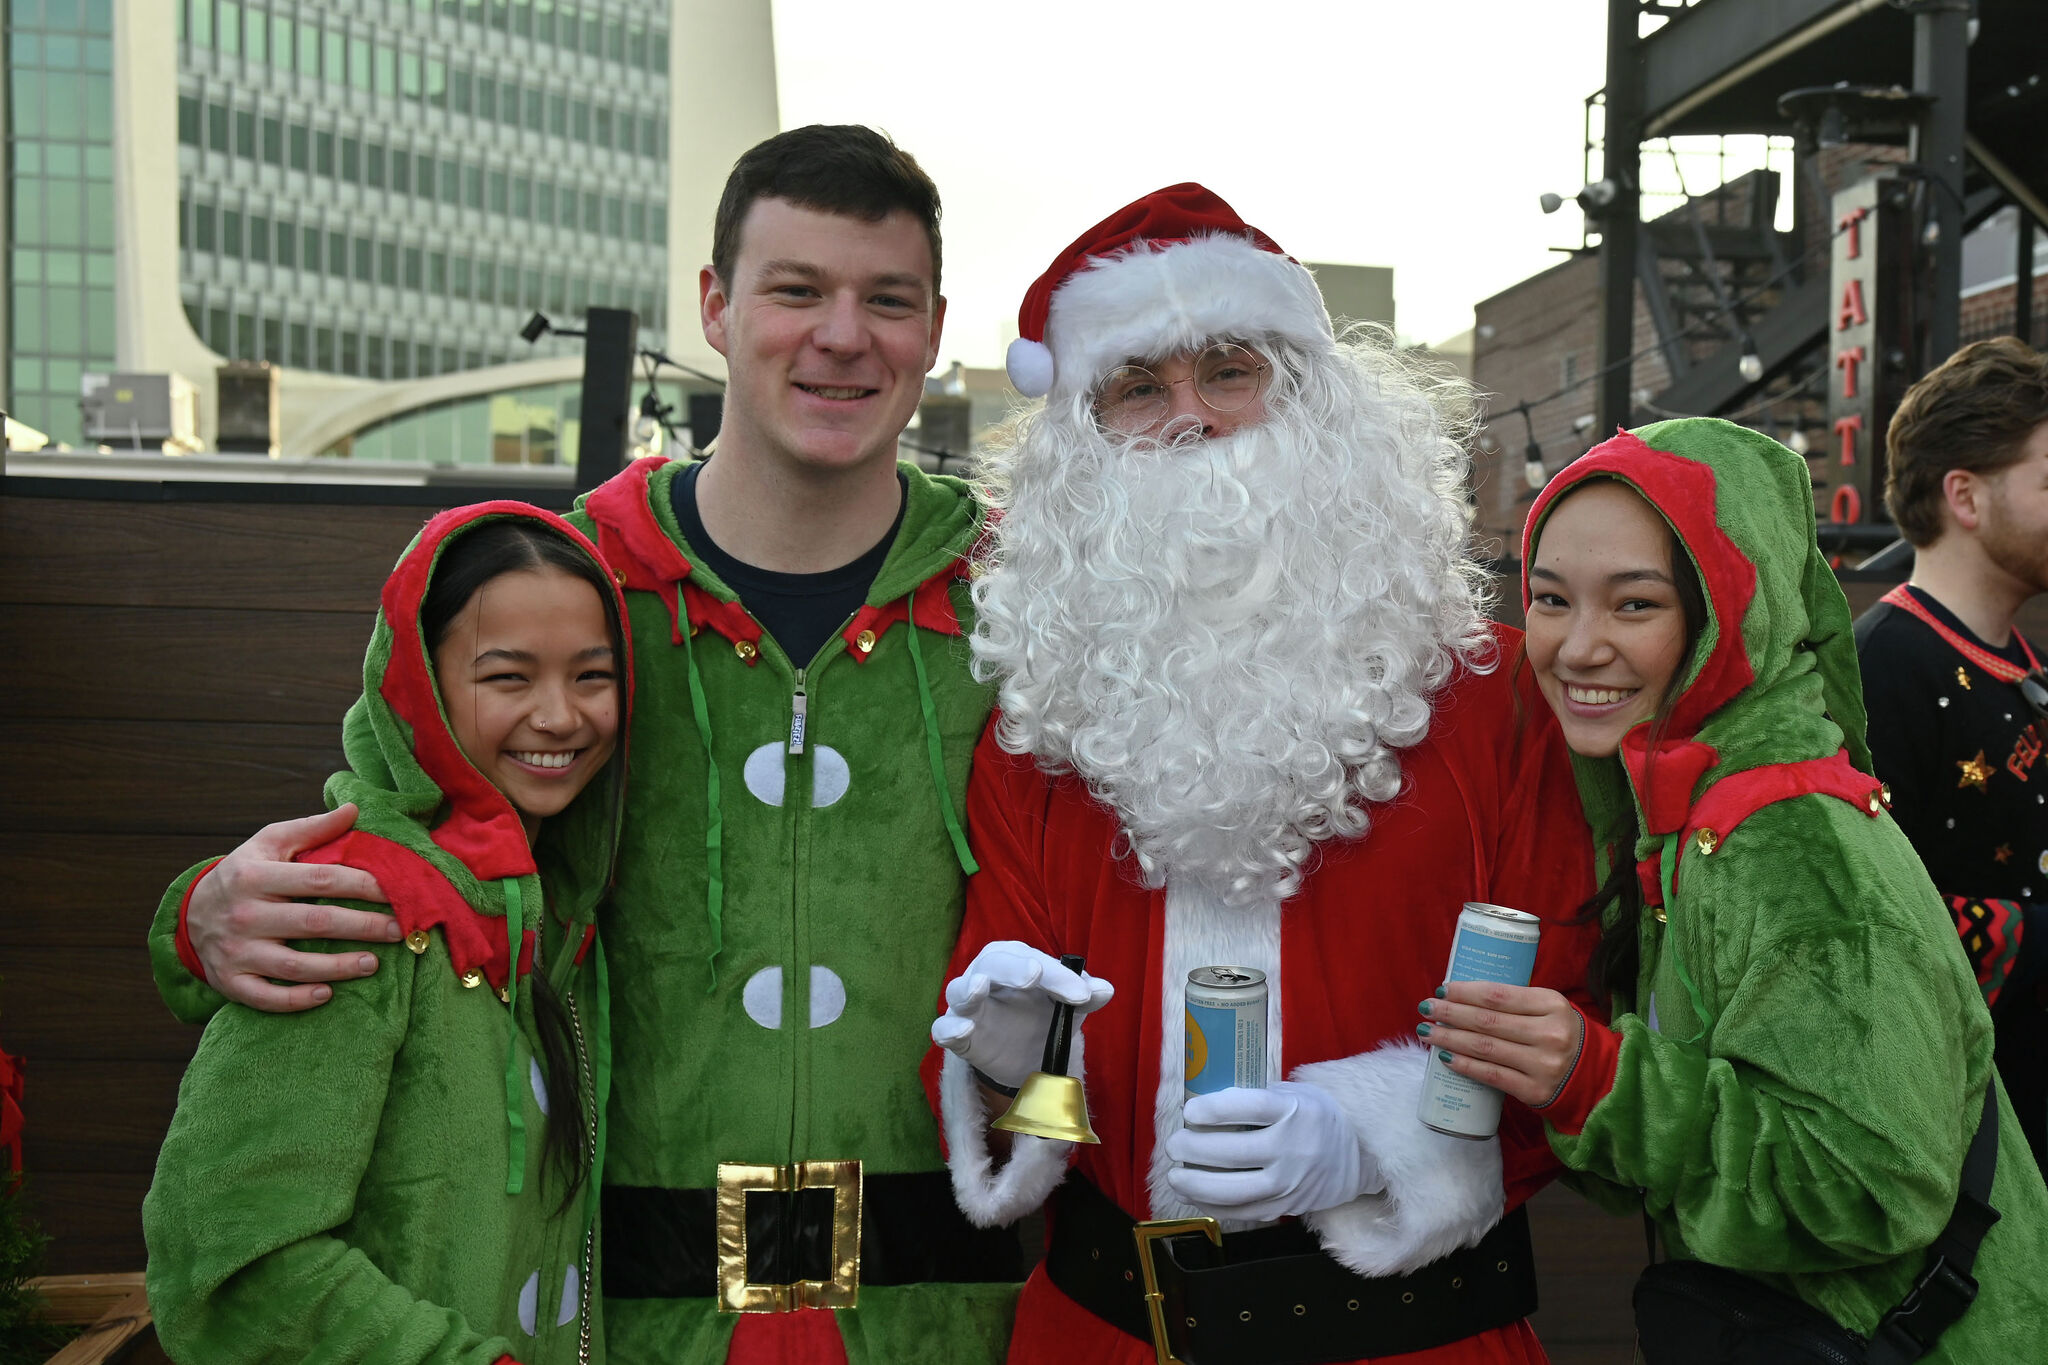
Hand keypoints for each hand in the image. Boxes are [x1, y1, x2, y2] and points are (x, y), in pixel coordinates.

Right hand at [186, 805, 397, 1012]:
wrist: (189, 913)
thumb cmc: (244, 873)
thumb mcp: (269, 843)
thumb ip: (311, 829)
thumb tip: (353, 810)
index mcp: (255, 876)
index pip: (320, 880)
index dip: (362, 885)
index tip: (397, 889)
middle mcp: (244, 915)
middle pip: (314, 923)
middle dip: (362, 926)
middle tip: (399, 929)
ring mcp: (236, 952)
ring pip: (294, 965)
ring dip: (338, 967)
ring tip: (374, 963)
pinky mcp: (230, 982)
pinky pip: (267, 997)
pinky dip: (297, 999)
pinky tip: (328, 994)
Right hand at [930, 942, 1113, 1089]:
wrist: (1026, 1058)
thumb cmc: (1044, 1018)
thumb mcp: (1069, 1008)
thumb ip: (1084, 996)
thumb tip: (1106, 989)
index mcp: (1016, 961)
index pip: (1035, 960)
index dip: (1059, 975)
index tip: (1082, 996)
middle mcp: (986, 975)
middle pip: (994, 962)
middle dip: (1013, 967)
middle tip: (1034, 974)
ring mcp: (968, 1005)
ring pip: (960, 989)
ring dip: (969, 988)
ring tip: (980, 988)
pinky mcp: (957, 1035)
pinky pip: (943, 1029)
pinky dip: (949, 1028)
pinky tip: (963, 1029)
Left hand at [1164, 1081, 1383, 1221]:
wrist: (1357, 1156)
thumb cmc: (1315, 1116)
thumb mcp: (1294, 1093)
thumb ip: (1255, 1098)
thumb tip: (1203, 1103)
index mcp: (1294, 1110)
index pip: (1249, 1108)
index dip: (1214, 1110)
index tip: (1189, 1111)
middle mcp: (1292, 1148)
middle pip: (1233, 1152)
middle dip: (1193, 1150)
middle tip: (1173, 1145)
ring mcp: (1289, 1183)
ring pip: (1233, 1189)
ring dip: (1195, 1184)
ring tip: (1175, 1175)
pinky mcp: (1284, 1207)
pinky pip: (1241, 1211)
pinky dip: (1211, 1205)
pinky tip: (1192, 1195)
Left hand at [1418, 982, 1583, 1108]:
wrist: (1596, 1076)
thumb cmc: (1563, 1034)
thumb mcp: (1550, 1009)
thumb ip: (1517, 1002)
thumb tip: (1464, 997)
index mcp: (1552, 1005)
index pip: (1499, 995)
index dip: (1466, 992)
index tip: (1442, 989)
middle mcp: (1549, 1034)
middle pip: (1488, 1021)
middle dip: (1451, 1013)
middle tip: (1426, 1007)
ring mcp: (1542, 1065)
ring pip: (1486, 1048)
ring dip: (1450, 1039)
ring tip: (1427, 1032)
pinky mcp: (1535, 1091)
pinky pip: (1492, 1075)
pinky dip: (1466, 1066)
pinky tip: (1446, 1057)